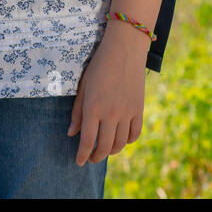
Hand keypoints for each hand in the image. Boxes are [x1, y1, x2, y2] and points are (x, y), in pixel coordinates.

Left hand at [67, 30, 146, 165]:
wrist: (124, 49)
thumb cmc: (99, 65)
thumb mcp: (83, 86)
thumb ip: (77, 112)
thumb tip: (71, 134)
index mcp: (93, 108)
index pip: (87, 141)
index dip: (82, 155)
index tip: (79, 162)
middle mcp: (111, 114)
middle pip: (104, 146)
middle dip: (96, 156)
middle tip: (91, 158)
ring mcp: (127, 113)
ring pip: (121, 144)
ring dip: (111, 151)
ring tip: (105, 150)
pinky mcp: (139, 110)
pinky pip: (135, 134)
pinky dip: (128, 141)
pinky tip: (121, 140)